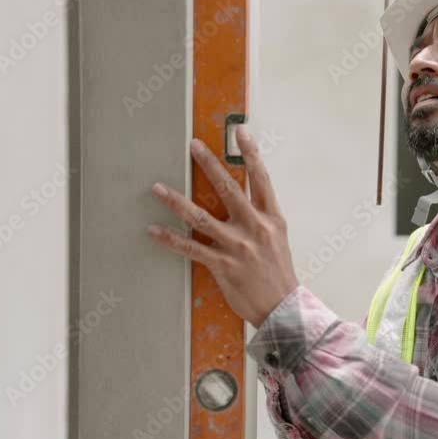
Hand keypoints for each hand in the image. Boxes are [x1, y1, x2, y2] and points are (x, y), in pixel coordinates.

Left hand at [147, 125, 298, 327]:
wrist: (284, 308)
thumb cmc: (279, 272)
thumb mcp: (277, 238)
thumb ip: (261, 216)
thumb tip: (244, 197)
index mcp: (272, 218)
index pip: (261, 178)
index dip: (251, 153)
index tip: (240, 131)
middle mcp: (255, 228)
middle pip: (229, 189)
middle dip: (210, 165)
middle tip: (194, 146)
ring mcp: (238, 247)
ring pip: (201, 217)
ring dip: (176, 201)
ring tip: (157, 188)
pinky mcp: (223, 266)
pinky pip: (191, 249)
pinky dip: (170, 240)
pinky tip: (153, 231)